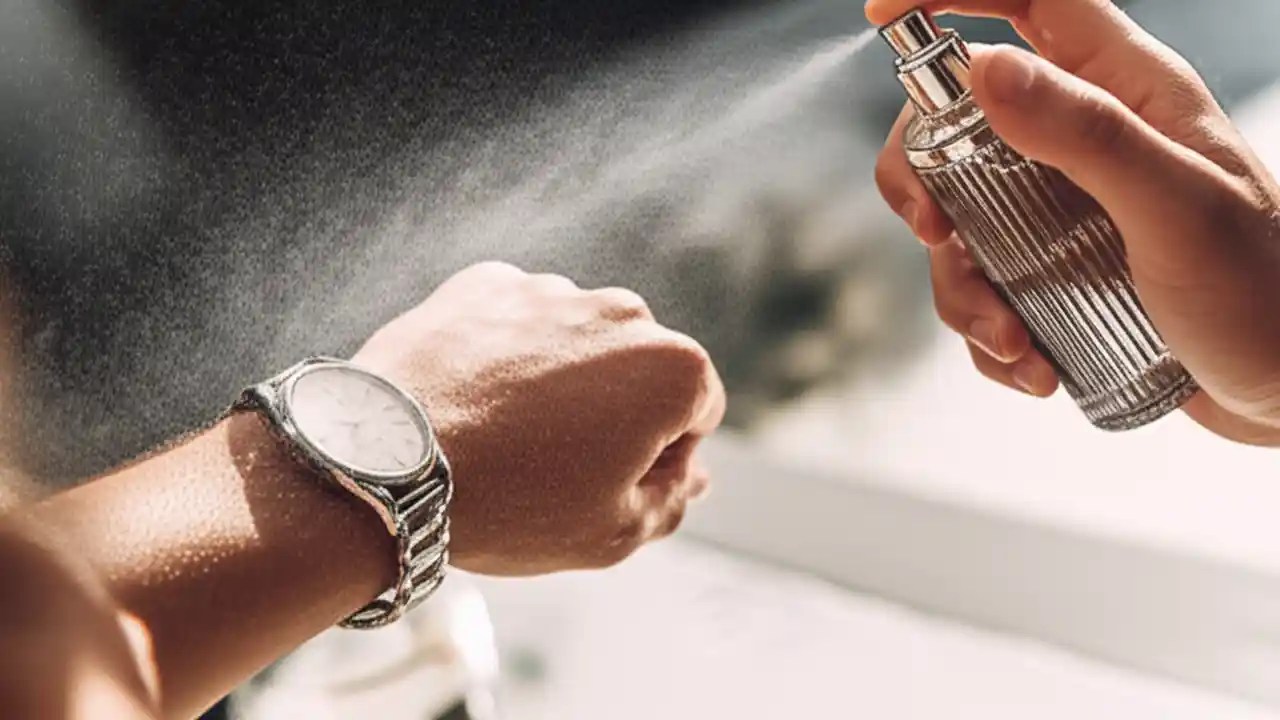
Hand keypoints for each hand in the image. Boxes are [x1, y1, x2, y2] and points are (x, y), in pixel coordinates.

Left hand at [355, 262, 725, 574]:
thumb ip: (673, 499)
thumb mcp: (614, 535)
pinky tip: (473, 404)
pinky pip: (514, 325)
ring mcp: (549, 290)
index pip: (697, 413)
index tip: (607, 486)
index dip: (662, 459)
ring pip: (574, 343)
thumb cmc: (512, 504)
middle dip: (614, 413)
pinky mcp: (485, 284)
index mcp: (671, 368)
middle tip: (555, 469)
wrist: (390, 464)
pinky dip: (504, 357)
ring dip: (558, 383)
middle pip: (637, 371)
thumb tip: (691, 473)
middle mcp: (620, 310)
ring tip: (505, 440)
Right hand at [869, 0, 1279, 444]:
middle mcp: (1089, 142)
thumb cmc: (1265, 299)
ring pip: (962, 218)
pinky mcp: (1058, 272)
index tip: (881, 15)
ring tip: (1010, 339)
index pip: (1033, 6)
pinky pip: (985, 284)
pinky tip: (1033, 365)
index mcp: (1130, 93)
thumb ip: (1087, 135)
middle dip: (923, 179)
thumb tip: (986, 69)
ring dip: (963, 287)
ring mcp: (1067, 209)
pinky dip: (987, 331)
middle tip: (931, 229)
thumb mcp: (1176, 211)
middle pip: (962, 120)